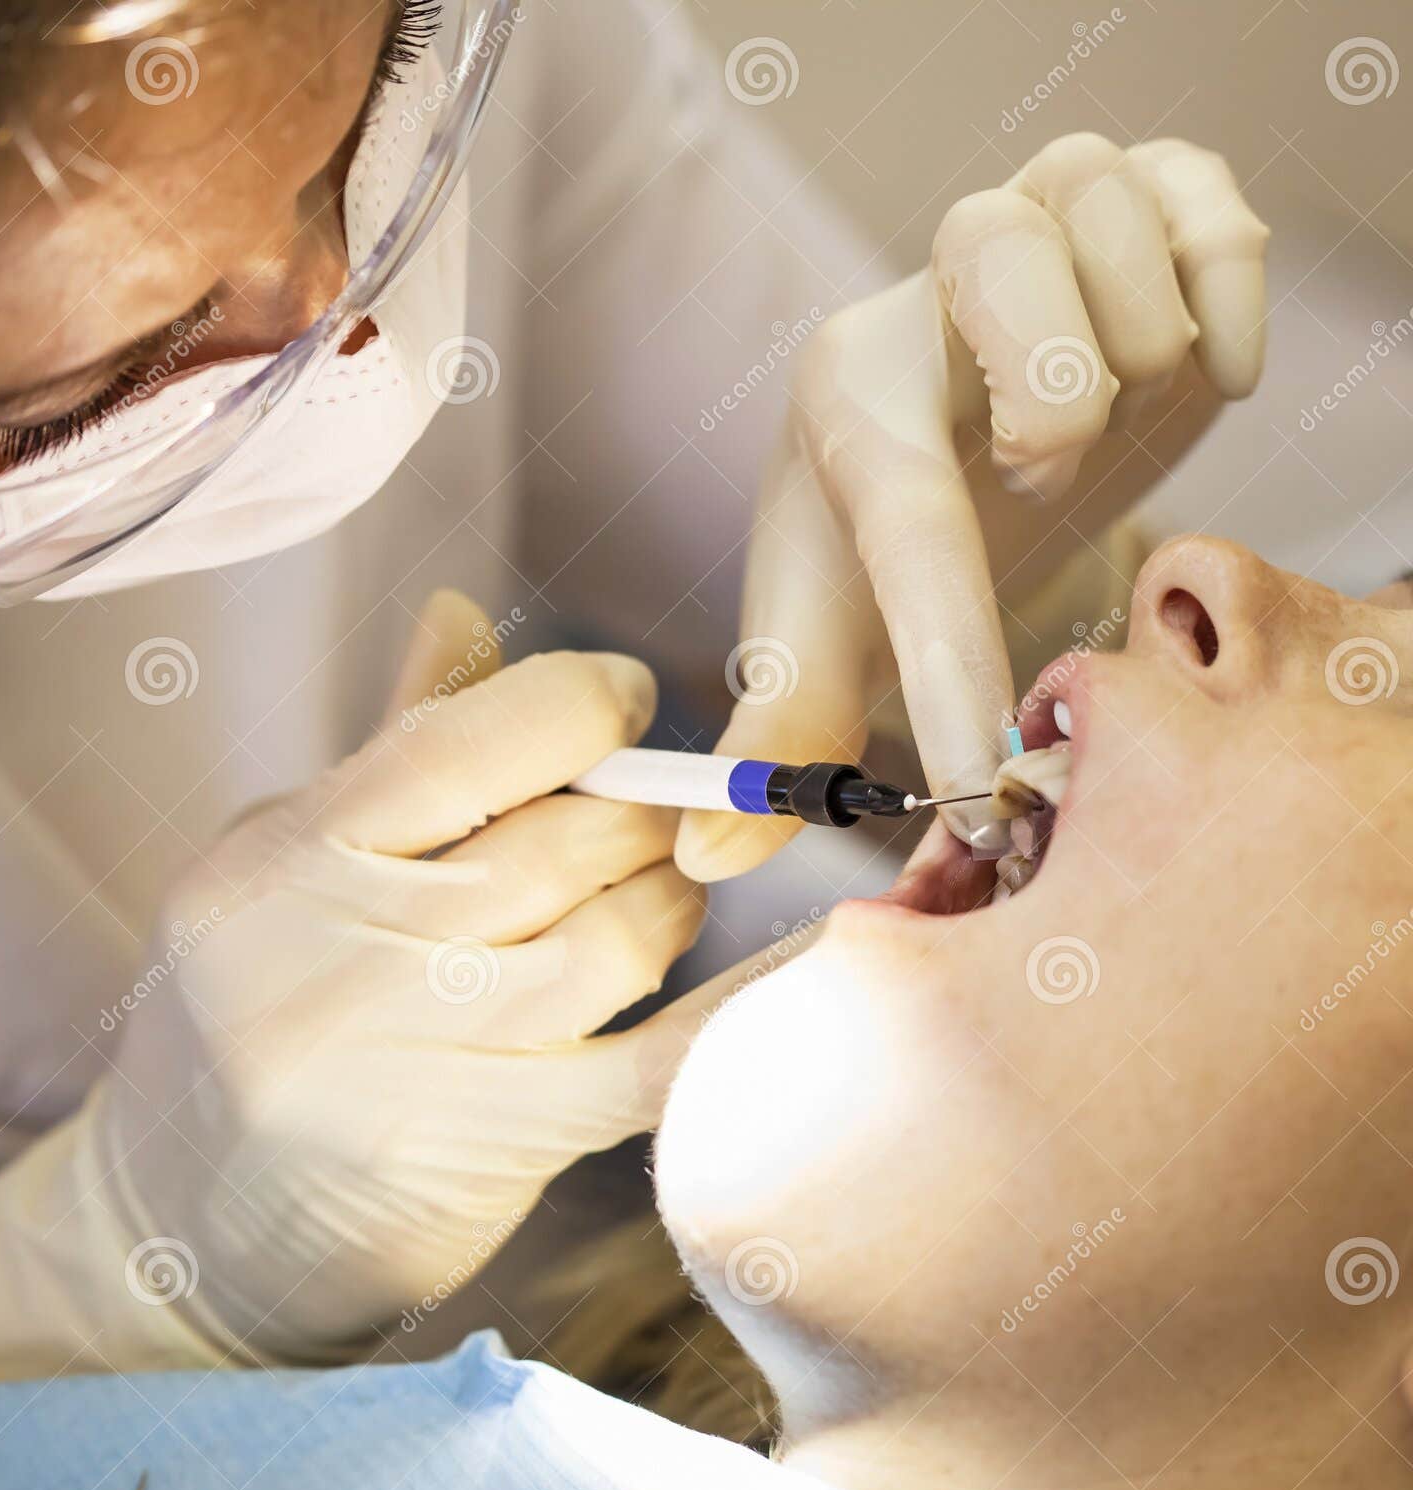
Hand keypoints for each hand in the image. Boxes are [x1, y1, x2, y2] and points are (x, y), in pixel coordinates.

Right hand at [0, 592, 718, 1377]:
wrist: (185, 1228)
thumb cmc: (249, 1013)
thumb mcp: (285, 867)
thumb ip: (390, 749)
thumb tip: (465, 607)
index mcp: (287, 859)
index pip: (464, 745)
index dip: (581, 705)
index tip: (625, 700)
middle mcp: (345, 956)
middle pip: (564, 843)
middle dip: (643, 811)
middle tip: (657, 810)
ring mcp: (418, 1062)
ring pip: (620, 939)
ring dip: (674, 900)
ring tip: (658, 893)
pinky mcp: (489, 1148)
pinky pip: (655, 1062)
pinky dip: (743, 1007)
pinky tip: (813, 961)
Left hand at [677, 134, 1268, 879]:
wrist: (979, 432)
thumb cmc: (890, 539)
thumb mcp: (827, 631)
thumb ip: (779, 733)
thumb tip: (705, 850)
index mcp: (844, 395)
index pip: (904, 522)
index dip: (947, 659)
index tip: (982, 776)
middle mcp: (928, 287)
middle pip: (1014, 300)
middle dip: (1053, 423)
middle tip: (1040, 483)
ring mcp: (1040, 219)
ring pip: (1120, 250)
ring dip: (1137, 375)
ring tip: (1095, 429)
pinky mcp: (1145, 198)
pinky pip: (1218, 226)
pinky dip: (1227, 319)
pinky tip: (1185, 377)